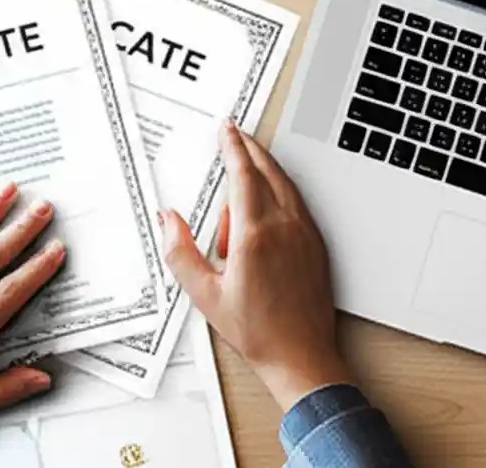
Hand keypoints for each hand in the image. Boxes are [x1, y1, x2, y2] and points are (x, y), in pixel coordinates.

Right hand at [160, 121, 351, 410]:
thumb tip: (168, 219)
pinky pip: (297, 202)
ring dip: (266, 167)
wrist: (301, 355)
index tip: (225, 130)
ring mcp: (305, 233)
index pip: (242, 174)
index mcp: (254, 234)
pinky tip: (267, 199)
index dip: (232, 146)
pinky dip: (280, 189)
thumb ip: (180, 252)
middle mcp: (284, 226)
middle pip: (267, 170)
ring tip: (245, 168)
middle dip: (250, 148)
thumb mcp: (204, 295)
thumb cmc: (257, 330)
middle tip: (235, 135)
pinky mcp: (317, 243)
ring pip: (285, 184)